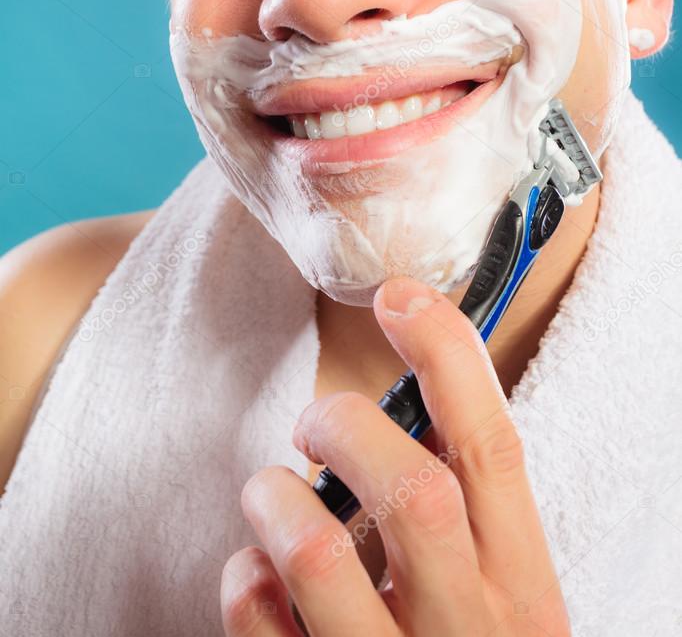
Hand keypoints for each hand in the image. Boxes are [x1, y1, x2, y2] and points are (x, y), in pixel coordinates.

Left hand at [221, 277, 570, 635]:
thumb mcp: (493, 601)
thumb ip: (461, 523)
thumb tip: (385, 418)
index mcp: (522, 589)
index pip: (493, 449)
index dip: (449, 358)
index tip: (400, 293)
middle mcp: (470, 633)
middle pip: (412, 491)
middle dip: (348, 427)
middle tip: (316, 420)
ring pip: (321, 558)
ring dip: (277, 500)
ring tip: (271, 494)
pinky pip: (260, 629)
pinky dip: (240, 583)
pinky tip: (251, 579)